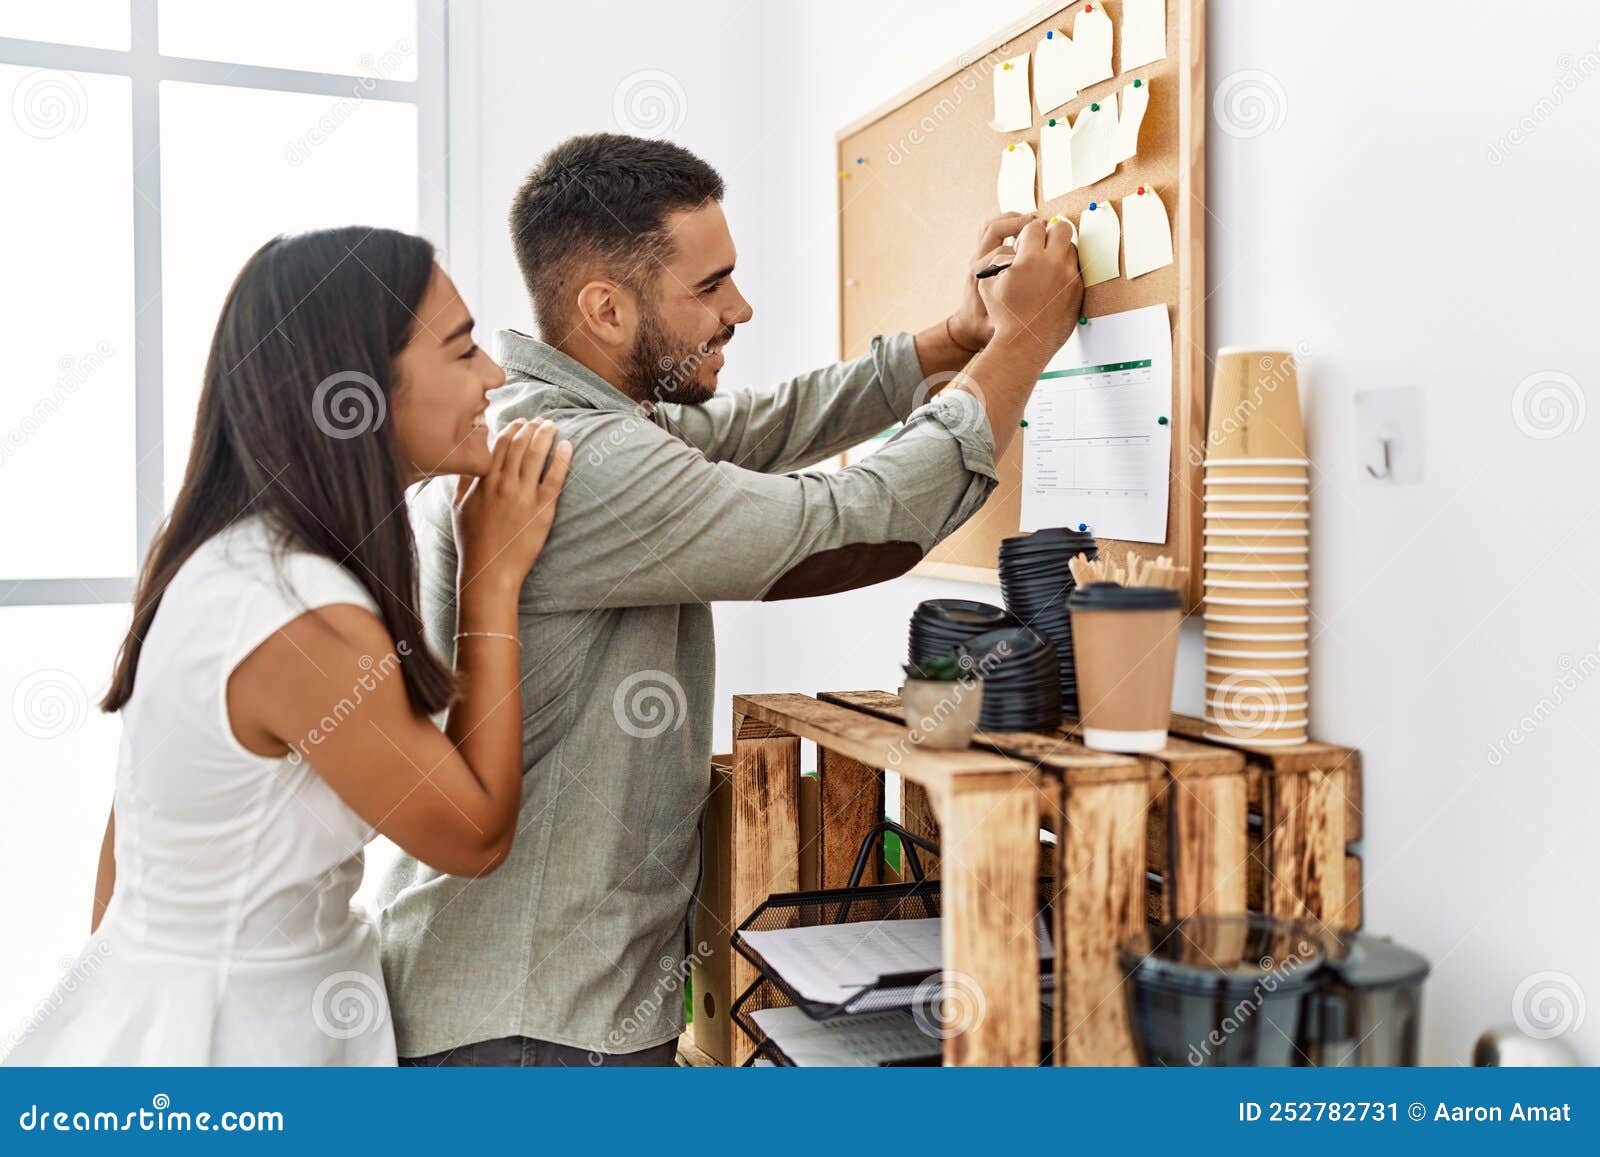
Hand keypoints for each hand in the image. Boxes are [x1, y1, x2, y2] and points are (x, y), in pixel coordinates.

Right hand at [453, 418, 571, 590]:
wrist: (490, 570)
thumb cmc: (472, 541)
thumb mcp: (459, 507)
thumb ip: (464, 481)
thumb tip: (467, 460)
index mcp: (483, 481)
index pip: (498, 445)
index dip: (511, 429)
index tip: (520, 422)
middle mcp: (503, 484)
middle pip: (519, 445)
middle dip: (530, 427)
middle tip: (539, 420)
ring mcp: (523, 496)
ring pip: (536, 455)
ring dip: (545, 435)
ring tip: (552, 426)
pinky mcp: (542, 510)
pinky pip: (554, 478)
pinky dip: (561, 458)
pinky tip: (567, 445)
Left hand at [946, 212, 1037, 352]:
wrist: (968, 326)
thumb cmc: (983, 326)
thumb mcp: (996, 327)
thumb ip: (1008, 318)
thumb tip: (1028, 312)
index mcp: (980, 276)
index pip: (1001, 253)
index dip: (1023, 249)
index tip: (1042, 249)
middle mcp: (977, 261)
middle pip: (993, 230)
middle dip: (1017, 223)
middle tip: (1039, 224)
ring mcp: (978, 255)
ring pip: (991, 225)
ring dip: (1012, 219)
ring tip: (1034, 222)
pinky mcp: (982, 253)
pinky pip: (992, 229)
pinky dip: (1009, 223)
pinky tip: (1026, 228)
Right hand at [978, 217, 1082, 360]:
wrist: (1024, 344)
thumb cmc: (1005, 316)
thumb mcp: (989, 283)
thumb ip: (1000, 259)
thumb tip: (1013, 249)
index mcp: (1030, 259)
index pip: (1034, 227)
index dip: (1027, 234)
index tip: (1025, 244)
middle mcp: (1053, 264)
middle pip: (1061, 228)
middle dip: (1051, 232)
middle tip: (1043, 244)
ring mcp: (1069, 277)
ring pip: (1072, 248)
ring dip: (1060, 252)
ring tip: (1047, 267)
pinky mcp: (1078, 291)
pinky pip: (1076, 270)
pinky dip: (1066, 272)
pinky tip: (1053, 284)